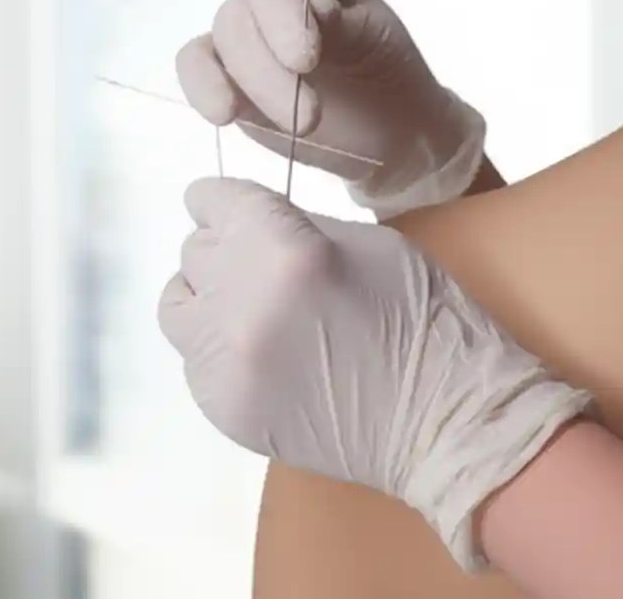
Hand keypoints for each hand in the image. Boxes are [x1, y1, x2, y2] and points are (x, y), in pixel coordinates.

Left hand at [158, 177, 588, 569]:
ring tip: (247, 308)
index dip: (222, 202)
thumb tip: (246, 221)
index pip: (213, 201)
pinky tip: (262, 356)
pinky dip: (217, 350)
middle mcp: (240, 306)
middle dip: (227, 250)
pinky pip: (193, 360)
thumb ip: (293, 225)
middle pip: (196, 252)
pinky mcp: (222, 408)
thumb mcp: (367, 243)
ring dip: (207, 298)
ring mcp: (225, 364)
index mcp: (283, 251)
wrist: (444, 422)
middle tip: (262, 266)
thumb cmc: (422, 321)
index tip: (230, 209)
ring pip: (178, 305)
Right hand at [176, 0, 485, 218]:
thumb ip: (346, 25)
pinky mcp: (226, 76)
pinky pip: (196, 71)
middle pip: (239, 17)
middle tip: (309, 118)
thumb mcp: (379, 45)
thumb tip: (314, 4)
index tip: (305, 61)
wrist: (388, 129)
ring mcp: (245, 36)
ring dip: (242, 87)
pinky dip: (202, 90)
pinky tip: (223, 115)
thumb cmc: (389, 77)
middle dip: (267, 72)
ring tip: (287, 128)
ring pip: (214, 46)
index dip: (282, 14)